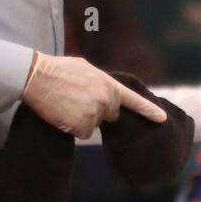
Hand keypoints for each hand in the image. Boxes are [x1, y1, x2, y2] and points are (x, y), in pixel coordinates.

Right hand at [22, 52, 165, 139]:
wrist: (38, 77)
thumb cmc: (59, 69)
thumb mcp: (86, 68)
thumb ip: (100, 81)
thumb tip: (104, 89)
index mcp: (109, 85)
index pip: (134, 101)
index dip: (149, 110)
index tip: (162, 119)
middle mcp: (107, 100)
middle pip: (110, 115)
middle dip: (99, 110)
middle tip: (80, 99)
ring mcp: (95, 114)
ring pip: (94, 125)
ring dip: (84, 119)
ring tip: (68, 104)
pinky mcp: (81, 126)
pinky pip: (82, 133)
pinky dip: (74, 128)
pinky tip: (64, 114)